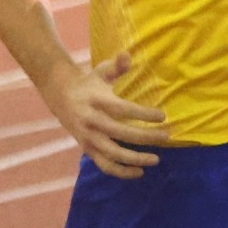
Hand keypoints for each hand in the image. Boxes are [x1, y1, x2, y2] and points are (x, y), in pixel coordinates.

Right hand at [46, 53, 168, 178]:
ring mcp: (88, 137)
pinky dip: (121, 172)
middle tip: (167, 136)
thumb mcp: (101, 71)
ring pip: (113, 154)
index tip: (163, 116)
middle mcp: (92, 120)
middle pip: (121, 133)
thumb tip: (127, 56)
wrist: (60, 96)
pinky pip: (104, 165)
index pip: (123, 109)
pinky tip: (139, 171)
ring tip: (156, 159)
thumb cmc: (89, 83)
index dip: (143, 113)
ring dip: (135, 159)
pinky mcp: (87, 149)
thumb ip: (116, 66)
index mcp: (97, 100)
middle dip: (146, 136)